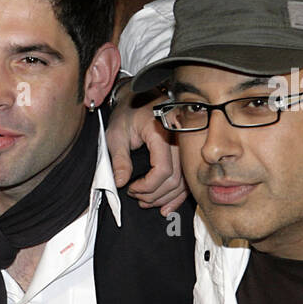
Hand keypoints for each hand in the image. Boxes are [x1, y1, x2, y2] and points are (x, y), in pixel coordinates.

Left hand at [105, 86, 187, 215]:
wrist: (140, 97)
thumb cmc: (128, 112)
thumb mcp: (116, 133)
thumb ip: (119, 159)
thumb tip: (120, 183)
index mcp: (161, 132)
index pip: (163, 170)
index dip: (147, 186)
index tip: (131, 189)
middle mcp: (178, 139)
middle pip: (175, 178)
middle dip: (154, 195)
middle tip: (136, 198)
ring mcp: (184, 146)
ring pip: (183, 181)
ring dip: (165, 198)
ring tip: (148, 203)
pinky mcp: (185, 152)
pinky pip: (186, 177)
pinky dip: (178, 195)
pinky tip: (167, 206)